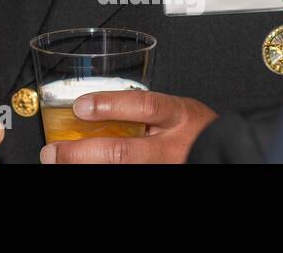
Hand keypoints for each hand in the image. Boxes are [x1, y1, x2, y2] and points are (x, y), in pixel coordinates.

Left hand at [39, 90, 217, 163]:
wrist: (229, 154)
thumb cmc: (200, 130)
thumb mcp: (178, 109)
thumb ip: (143, 107)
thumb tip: (92, 106)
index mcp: (179, 116)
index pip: (143, 107)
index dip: (109, 105)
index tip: (80, 106)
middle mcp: (171, 148)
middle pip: (122, 152)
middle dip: (82, 153)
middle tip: (53, 151)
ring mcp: (166, 168)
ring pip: (121, 170)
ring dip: (86, 167)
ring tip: (59, 164)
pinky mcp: (159, 178)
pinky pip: (127, 177)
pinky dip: (105, 174)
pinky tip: (82, 171)